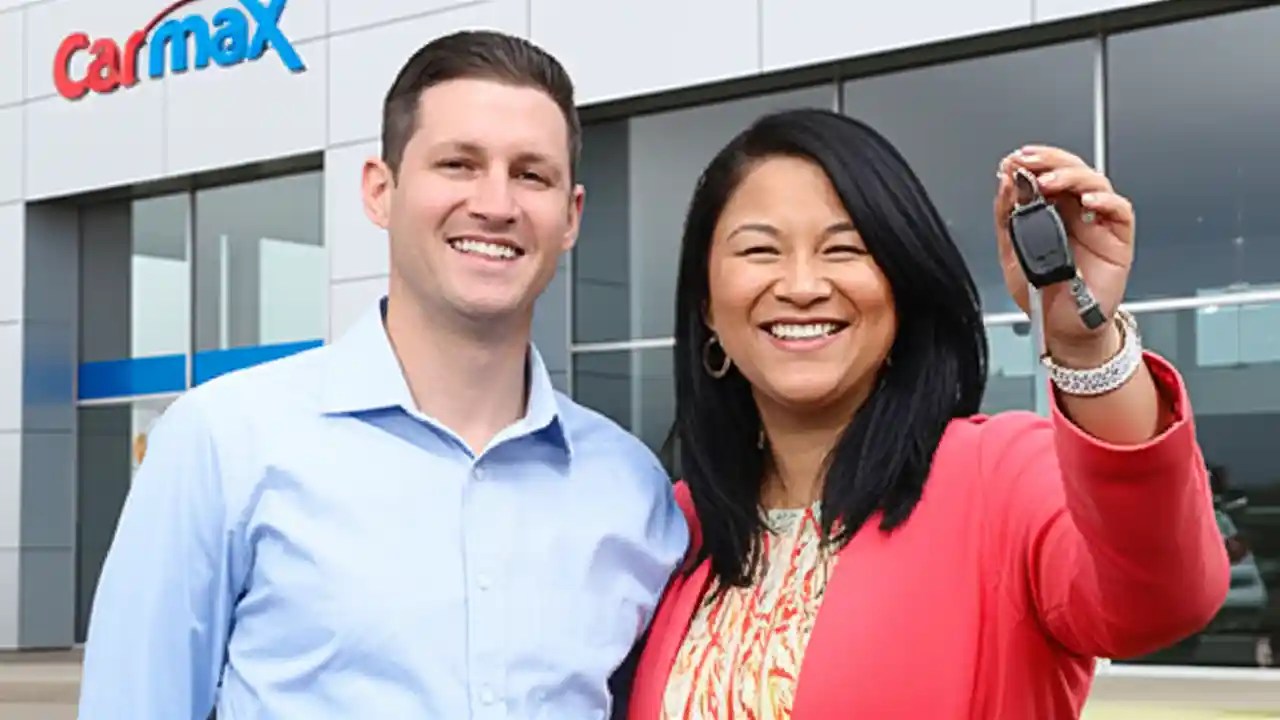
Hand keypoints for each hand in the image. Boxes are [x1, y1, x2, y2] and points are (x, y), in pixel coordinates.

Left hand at [994, 145, 1135, 365]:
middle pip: (1071, 170)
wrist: (1061, 328)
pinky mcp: (1118, 238)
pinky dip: (1106, 200)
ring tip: (1050, 180)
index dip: (1033, 161)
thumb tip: (1006, 182)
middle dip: (1050, 160)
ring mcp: (1098, 222)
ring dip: (1072, 175)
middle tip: (1029, 161)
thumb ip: (1007, 217)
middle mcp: (1076, 211)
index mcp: (1051, 210)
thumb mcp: (1011, 253)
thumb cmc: (1041, 292)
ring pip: (1095, 183)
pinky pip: (1119, 211)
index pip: (1046, 173)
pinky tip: (1087, 200)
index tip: (1013, 159)